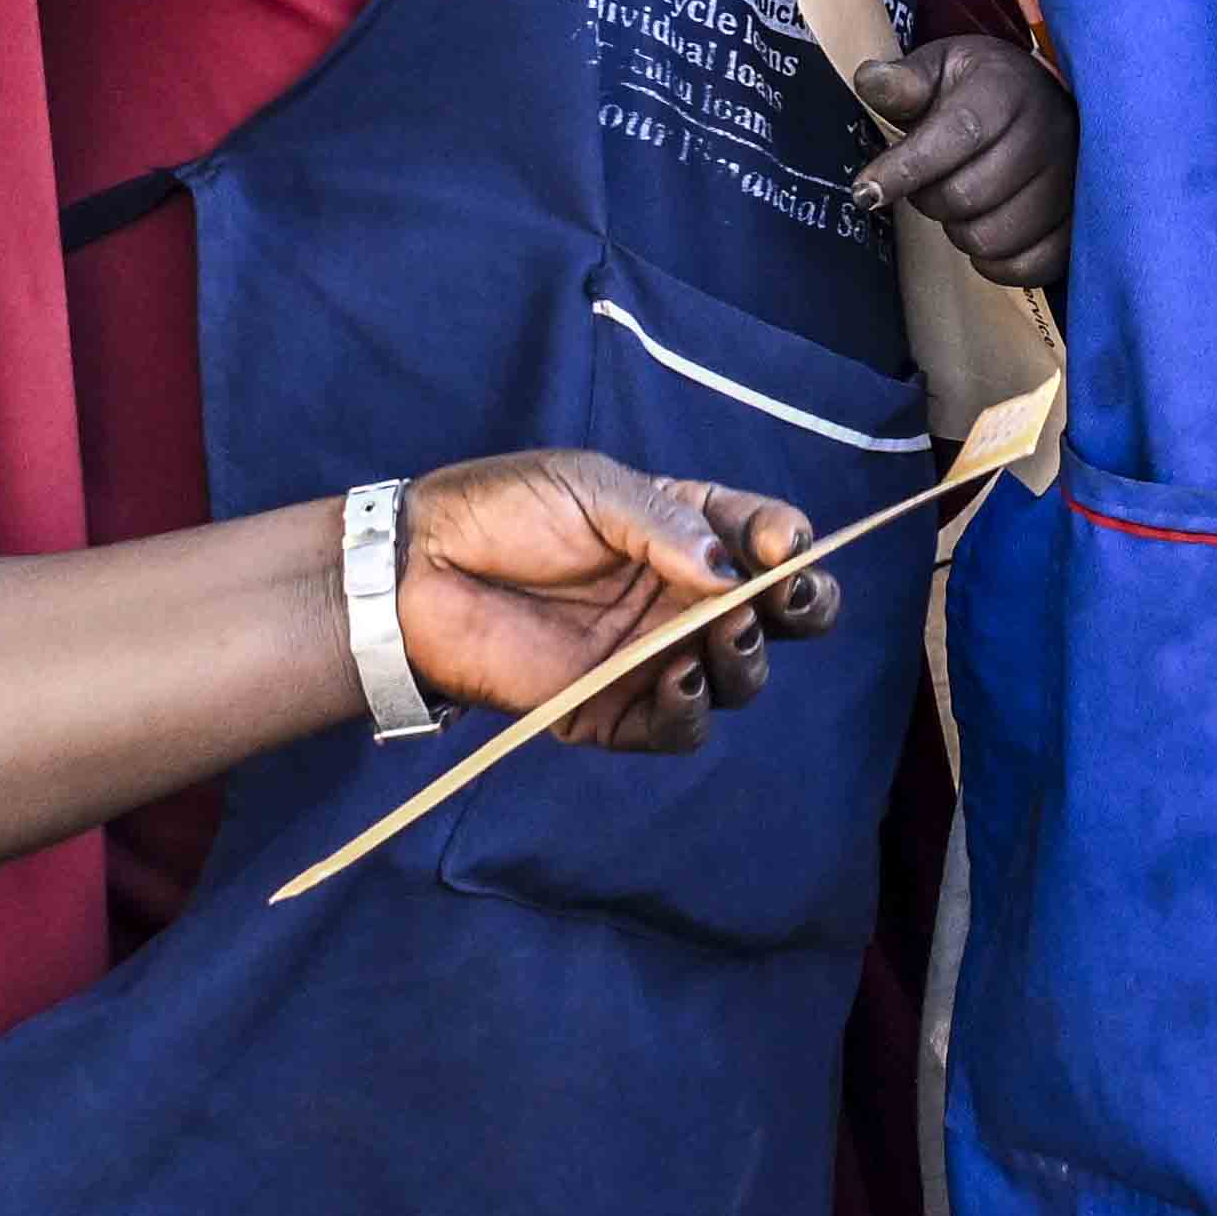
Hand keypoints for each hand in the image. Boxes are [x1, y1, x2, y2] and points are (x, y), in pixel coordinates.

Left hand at [396, 451, 825, 751]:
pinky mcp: (613, 710)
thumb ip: (664, 525)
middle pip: (774, 617)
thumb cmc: (500, 511)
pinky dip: (692, 710)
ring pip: (738, 676)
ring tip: (719, 633)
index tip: (780, 543)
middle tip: (789, 598)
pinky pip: (678, 727)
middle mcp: (680, 598)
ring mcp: (652, 657)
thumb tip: (730, 569)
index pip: (764, 540)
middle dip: (801, 607)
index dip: (786, 543)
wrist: (415, 573)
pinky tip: (677, 679)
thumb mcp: (590, 487)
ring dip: (745, 657)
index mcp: (684, 532)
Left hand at [849, 32, 1076, 299]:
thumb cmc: (981, 88)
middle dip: (928, 199)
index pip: (957, 134)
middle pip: (966, 195)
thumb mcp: (939, 69)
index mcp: (1007, 89)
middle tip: (926, 185)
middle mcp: (1048, 132)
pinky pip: (1028, 265)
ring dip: (960, 231)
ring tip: (961, 204)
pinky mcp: (1080, 222)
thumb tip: (870, 81)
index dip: (907, 169)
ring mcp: (1071, 181)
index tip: (866, 191)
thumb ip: (902, 82)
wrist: (1043, 101)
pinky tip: (986, 233)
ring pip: (992, 237)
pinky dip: (996, 262)